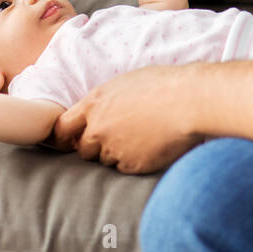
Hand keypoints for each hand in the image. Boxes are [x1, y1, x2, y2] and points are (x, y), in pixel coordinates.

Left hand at [51, 65, 205, 173]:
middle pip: (83, 149)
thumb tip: (100, 110)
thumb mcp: (126, 83)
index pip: (62, 128)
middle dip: (95, 146)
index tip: (72, 140)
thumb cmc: (164, 85)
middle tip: (118, 138)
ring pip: (106, 160)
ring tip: (143, 137)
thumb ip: (107, 101)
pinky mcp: (132, 165)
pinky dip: (135, 161)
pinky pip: (126, 168)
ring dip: (118, 153)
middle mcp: (99, 128)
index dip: (66, 136)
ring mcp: (114, 149)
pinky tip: (152, 146)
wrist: (190, 101)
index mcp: (94, 104)